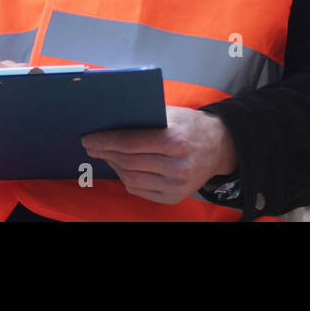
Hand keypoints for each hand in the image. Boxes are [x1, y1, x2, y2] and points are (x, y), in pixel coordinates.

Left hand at [81, 106, 237, 204]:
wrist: (219, 147)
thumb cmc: (191, 125)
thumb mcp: (172, 113)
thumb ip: (144, 116)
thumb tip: (110, 119)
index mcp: (175, 140)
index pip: (129, 142)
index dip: (105, 140)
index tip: (89, 138)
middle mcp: (176, 165)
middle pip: (128, 161)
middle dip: (105, 152)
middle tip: (92, 146)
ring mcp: (176, 185)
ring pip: (131, 179)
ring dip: (114, 166)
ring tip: (107, 155)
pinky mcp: (174, 197)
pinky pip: (140, 190)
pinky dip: (127, 179)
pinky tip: (122, 168)